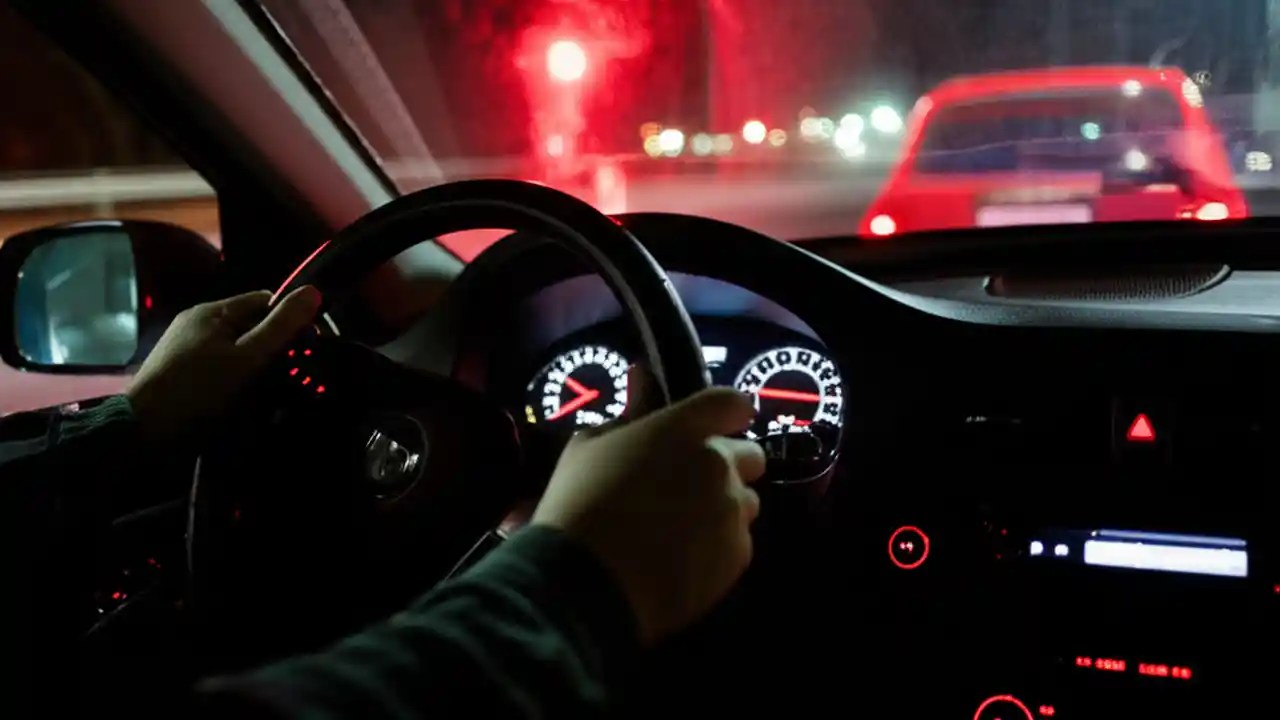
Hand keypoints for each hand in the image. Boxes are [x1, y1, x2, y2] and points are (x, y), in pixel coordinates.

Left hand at [126, 286, 320, 439]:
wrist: (142, 435)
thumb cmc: (198, 390)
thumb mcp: (247, 358)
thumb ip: (281, 327)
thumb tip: (314, 292)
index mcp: (212, 312)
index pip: (265, 302)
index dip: (291, 321)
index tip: (310, 349)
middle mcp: (199, 326)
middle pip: (253, 327)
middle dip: (278, 349)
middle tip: (299, 376)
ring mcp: (189, 352)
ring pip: (240, 352)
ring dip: (261, 370)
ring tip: (279, 393)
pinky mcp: (185, 377)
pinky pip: (224, 371)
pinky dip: (241, 382)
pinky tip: (252, 402)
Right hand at [532, 369, 765, 643]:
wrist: (585, 583)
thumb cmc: (578, 504)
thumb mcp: (591, 446)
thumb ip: (630, 410)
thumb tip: (643, 375)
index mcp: (685, 428)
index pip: (732, 403)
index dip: (727, 414)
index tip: (712, 428)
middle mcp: (719, 465)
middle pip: (751, 456)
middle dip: (728, 466)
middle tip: (687, 486)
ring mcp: (732, 512)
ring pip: (746, 502)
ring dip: (725, 507)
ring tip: (683, 528)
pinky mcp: (737, 557)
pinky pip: (738, 542)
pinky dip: (718, 547)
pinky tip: (682, 558)